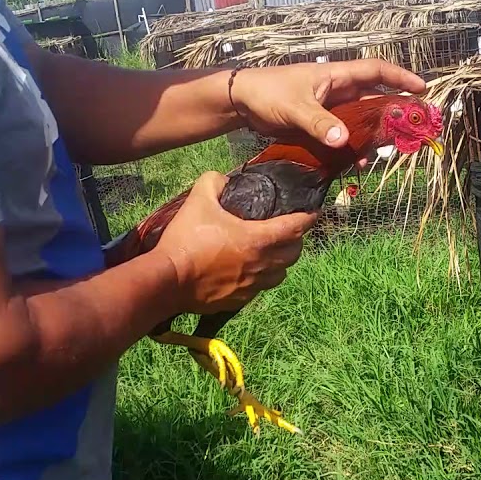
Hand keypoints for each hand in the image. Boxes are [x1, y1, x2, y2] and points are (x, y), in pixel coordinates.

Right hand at [155, 171, 318, 313]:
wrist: (167, 281)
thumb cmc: (186, 240)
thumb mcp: (198, 200)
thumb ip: (214, 181)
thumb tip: (223, 179)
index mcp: (259, 240)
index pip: (296, 227)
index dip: (308, 218)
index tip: (313, 212)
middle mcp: (262, 265)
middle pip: (294, 253)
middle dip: (296, 240)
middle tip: (289, 229)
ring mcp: (252, 286)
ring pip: (281, 274)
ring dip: (282, 261)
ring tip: (272, 250)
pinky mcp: (240, 301)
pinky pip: (262, 288)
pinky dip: (264, 277)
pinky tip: (251, 269)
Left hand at [228, 59, 427, 148]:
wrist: (240, 101)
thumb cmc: (267, 93)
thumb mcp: (295, 108)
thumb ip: (320, 124)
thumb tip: (344, 140)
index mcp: (335, 75)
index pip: (375, 71)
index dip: (400, 77)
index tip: (421, 89)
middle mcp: (336, 90)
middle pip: (373, 98)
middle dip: (392, 111)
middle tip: (410, 127)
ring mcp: (328, 107)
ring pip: (359, 119)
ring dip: (372, 133)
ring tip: (386, 150)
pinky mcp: (318, 123)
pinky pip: (342, 134)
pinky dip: (351, 145)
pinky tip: (356, 161)